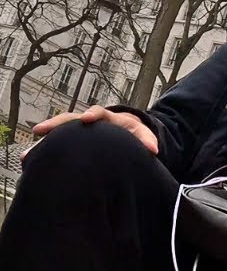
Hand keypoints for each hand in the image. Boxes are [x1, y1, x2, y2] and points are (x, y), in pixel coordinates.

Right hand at [25, 105, 157, 162]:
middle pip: (70, 117)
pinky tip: (30, 159)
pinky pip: (56, 141)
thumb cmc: (132, 132)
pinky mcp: (72, 138)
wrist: (124, 129)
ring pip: (59, 130)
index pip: (99, 112)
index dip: (92, 113)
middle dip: (56, 123)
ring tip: (29, 149)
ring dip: (45, 137)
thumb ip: (147, 139)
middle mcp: (89, 120)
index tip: (86, 118)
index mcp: (107, 117)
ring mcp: (78, 128)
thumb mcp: (142, 133)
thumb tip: (154, 149)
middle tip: (41, 129)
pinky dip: (45, 147)